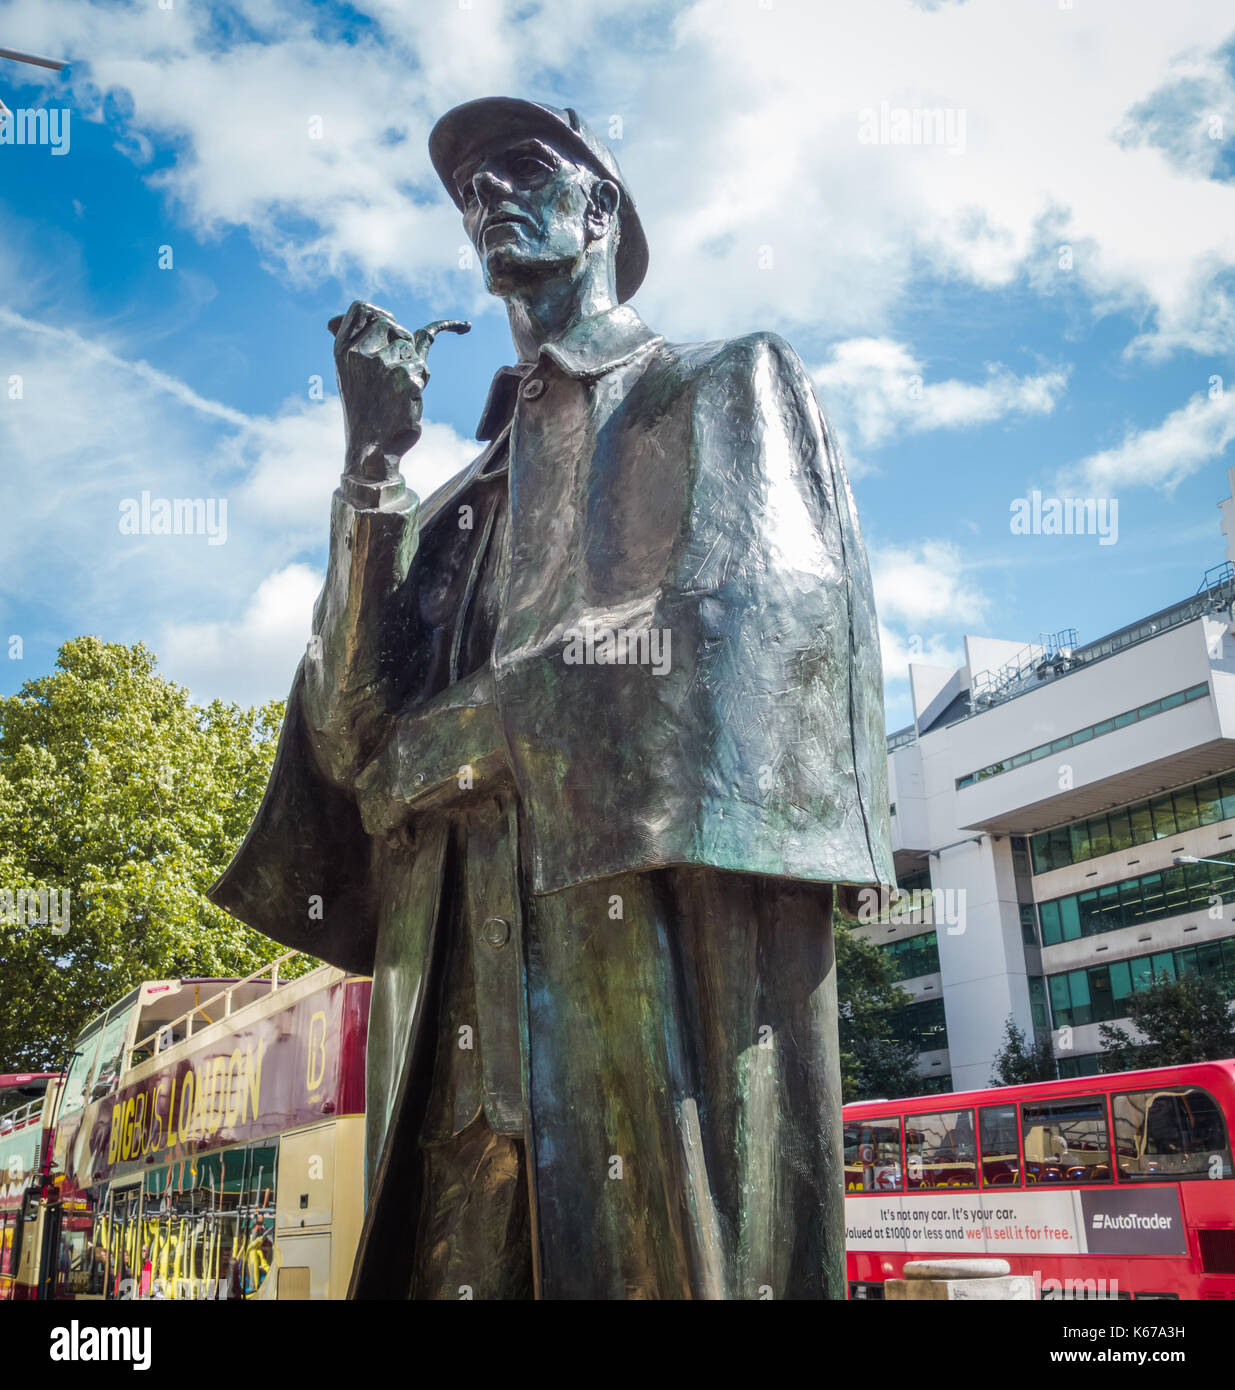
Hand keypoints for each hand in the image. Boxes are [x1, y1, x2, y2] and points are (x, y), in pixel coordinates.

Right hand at [329, 301, 468, 483]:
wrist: (372, 448)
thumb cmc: (364, 409)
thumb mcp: (348, 374)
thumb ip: (349, 344)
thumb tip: (333, 319)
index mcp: (343, 350)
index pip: (363, 308)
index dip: (382, 315)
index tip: (392, 330)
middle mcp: (360, 353)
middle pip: (395, 325)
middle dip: (403, 343)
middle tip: (395, 371)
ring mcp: (384, 365)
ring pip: (413, 347)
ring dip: (413, 366)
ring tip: (397, 392)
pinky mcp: (408, 379)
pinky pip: (423, 367)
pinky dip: (421, 380)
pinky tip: (408, 399)